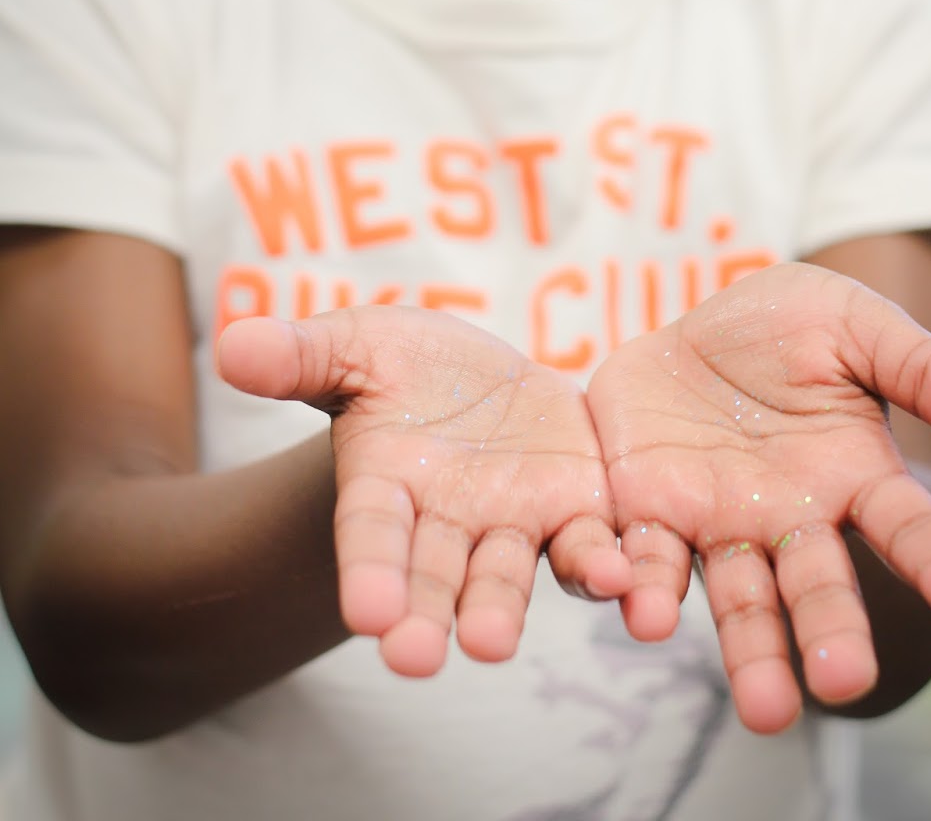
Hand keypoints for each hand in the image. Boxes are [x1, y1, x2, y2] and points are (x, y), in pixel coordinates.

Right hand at [218, 307, 630, 676]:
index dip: (368, 573)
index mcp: (384, 486)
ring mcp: (512, 522)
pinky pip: (592, 545)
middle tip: (417, 658)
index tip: (367, 615)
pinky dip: (606, 566)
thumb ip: (298, 354)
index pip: (371, 536)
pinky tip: (626, 579)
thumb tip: (229, 347)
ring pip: (508, 576)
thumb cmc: (400, 369)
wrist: (479, 381)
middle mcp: (445, 523)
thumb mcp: (352, 346)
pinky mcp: (574, 509)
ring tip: (496, 641)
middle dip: (426, 616)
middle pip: (434, 577)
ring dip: (503, 609)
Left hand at [586, 262, 930, 733]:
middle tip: (845, 681)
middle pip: (818, 588)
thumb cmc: (793, 328)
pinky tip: (643, 615)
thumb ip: (920, 367)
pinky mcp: (650, 512)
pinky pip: (646, 556)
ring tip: (764, 707)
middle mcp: (791, 520)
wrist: (700, 322)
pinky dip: (642, 587)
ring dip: (748, 653)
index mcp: (854, 477)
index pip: (903, 523)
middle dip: (831, 634)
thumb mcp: (856, 325)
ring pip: (738, 602)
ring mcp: (721, 525)